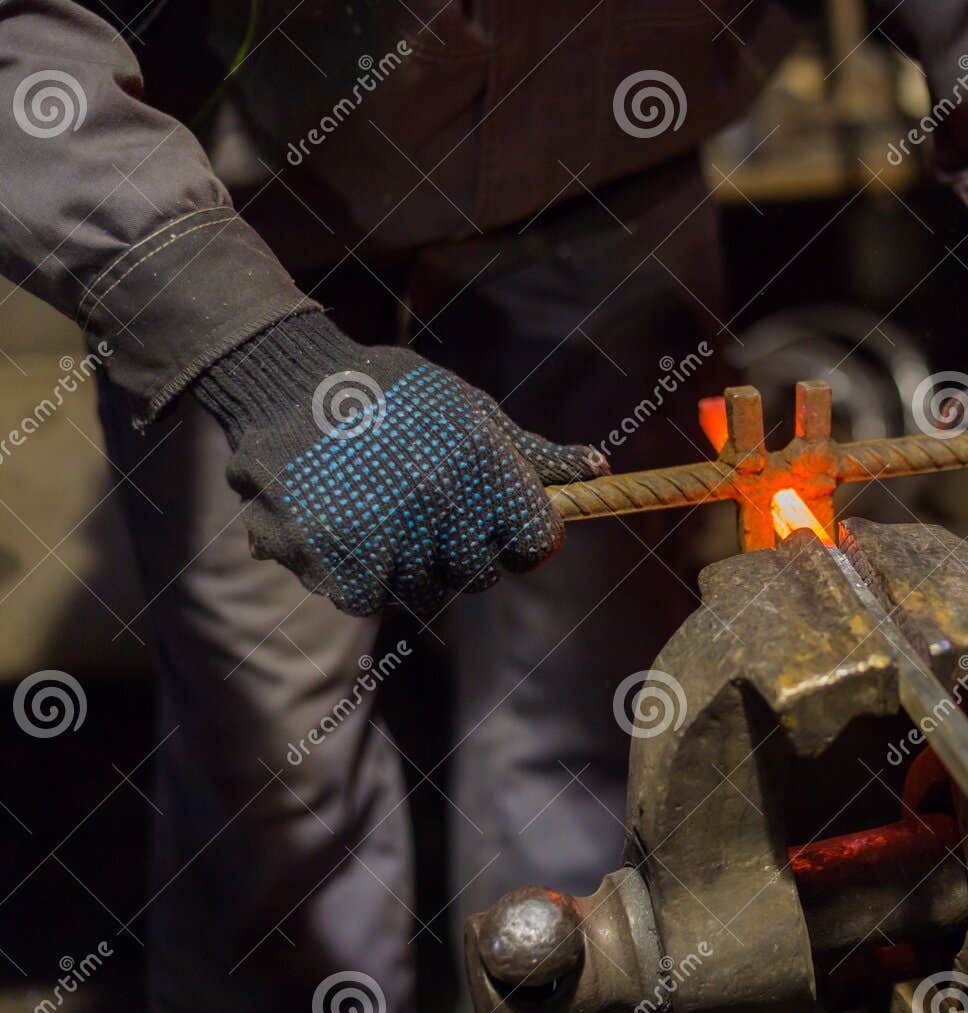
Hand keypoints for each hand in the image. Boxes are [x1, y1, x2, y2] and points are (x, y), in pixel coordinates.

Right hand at [192, 312, 606, 615]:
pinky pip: (368, 597)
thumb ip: (532, 454)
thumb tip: (600, 470)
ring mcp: (387, 536)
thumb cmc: (393, 393)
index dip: (522, 538)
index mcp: (484, 463)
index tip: (501, 526)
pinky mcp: (335, 561)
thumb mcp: (470, 409)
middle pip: (480, 574)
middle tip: (424, 506)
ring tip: (380, 507)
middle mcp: (442, 504)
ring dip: (408, 564)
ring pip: (423, 591)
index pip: (537, 544)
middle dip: (462, 550)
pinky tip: (346, 525)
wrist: (286, 377)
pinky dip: (360, 574)